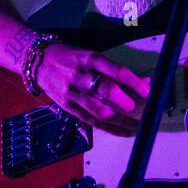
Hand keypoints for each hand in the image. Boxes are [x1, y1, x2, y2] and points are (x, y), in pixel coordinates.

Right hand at [35, 44, 151, 136]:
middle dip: (124, 101)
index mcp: (90, 59)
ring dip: (121, 120)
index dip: (133, 82)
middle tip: (137, 108)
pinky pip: (91, 120)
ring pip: (99, 110)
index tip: (148, 90)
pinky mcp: (68, 107)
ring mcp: (73, 93)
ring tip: (137, 125)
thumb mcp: (92, 57)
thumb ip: (116, 72)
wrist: (39, 62)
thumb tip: (145, 83)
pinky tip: (123, 131)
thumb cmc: (72, 58)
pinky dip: (110, 128)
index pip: (115, 71)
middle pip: (106, 91)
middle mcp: (82, 76)